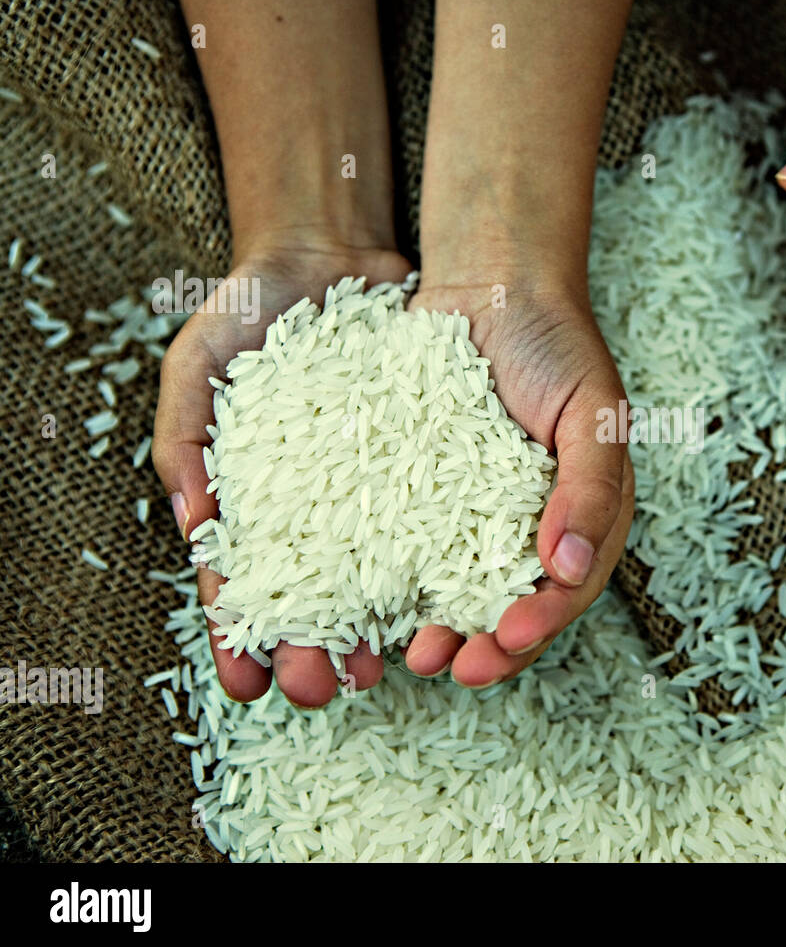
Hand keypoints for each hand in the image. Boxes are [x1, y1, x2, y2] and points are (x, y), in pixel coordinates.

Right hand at [153, 238, 413, 706]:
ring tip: (386, 665)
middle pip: (311, 596)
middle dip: (314, 650)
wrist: (330, 258)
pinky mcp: (422, 466)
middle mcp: (314, 505)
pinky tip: (437, 602)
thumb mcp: (198, 363)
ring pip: (372, 575)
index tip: (248, 682)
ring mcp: (369, 488)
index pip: (239, 584)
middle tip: (326, 689)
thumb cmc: (248, 311)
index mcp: (251, 497)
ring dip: (375, 627)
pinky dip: (430, 565)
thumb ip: (186, 438)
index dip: (240, 637)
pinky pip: (427, 524)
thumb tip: (193, 523)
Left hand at [399, 260, 634, 687]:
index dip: (540, 625)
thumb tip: (569, 567)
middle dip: (484, 647)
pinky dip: (396, 583)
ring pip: (458, 593)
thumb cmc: (555, 343)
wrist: (489, 282)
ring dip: (438, 629)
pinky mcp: (423, 498)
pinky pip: (411, 550)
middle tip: (446, 664)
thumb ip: (593, 489)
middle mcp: (531, 526)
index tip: (506, 641)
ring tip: (407, 651)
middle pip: (512, 607)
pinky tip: (369, 601)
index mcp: (585, 516)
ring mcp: (474, 517)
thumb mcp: (593, 412)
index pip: (569, 589)